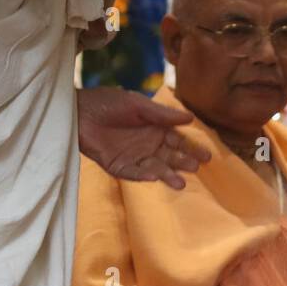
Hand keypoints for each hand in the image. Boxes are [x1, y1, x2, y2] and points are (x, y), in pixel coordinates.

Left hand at [77, 88, 209, 189]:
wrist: (79, 111)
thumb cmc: (109, 102)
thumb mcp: (138, 105)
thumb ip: (162, 114)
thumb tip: (190, 118)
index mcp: (156, 129)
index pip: (178, 141)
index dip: (192, 148)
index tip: (207, 156)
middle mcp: (148, 145)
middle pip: (170, 157)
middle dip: (183, 163)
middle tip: (196, 168)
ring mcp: (133, 157)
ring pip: (155, 168)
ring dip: (167, 175)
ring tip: (180, 183)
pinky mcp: (117, 166)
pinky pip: (132, 172)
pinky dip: (143, 175)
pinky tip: (154, 176)